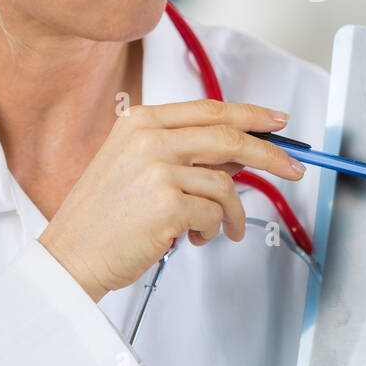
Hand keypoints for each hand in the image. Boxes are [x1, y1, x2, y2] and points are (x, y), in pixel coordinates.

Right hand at [37, 99, 305, 301]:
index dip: (251, 114)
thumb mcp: (137, 167)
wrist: (70, 256)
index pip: (210, 109)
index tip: (277, 122)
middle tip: (294, 169)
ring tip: (218, 229)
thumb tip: (238, 154)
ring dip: (231, 213)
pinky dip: (212, 231)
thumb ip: (185, 154)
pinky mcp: (168, 205)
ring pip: (225, 184)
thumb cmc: (103, 218)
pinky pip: (214, 215)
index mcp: (141, 122)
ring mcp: (158, 170)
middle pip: (229, 137)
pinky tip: (191, 238)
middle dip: (270, 154)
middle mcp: (149, 139)